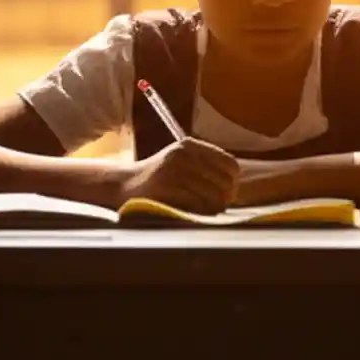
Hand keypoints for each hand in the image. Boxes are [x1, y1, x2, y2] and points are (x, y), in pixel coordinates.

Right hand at [118, 138, 238, 213]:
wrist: (123, 184)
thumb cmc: (158, 177)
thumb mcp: (181, 161)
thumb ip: (205, 166)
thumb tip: (236, 185)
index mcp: (190, 145)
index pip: (230, 163)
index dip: (233, 182)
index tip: (227, 192)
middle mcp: (182, 154)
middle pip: (224, 181)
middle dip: (225, 197)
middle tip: (219, 206)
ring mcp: (173, 170)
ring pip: (213, 194)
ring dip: (214, 208)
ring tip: (208, 211)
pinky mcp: (164, 187)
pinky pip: (196, 203)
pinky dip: (201, 212)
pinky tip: (196, 214)